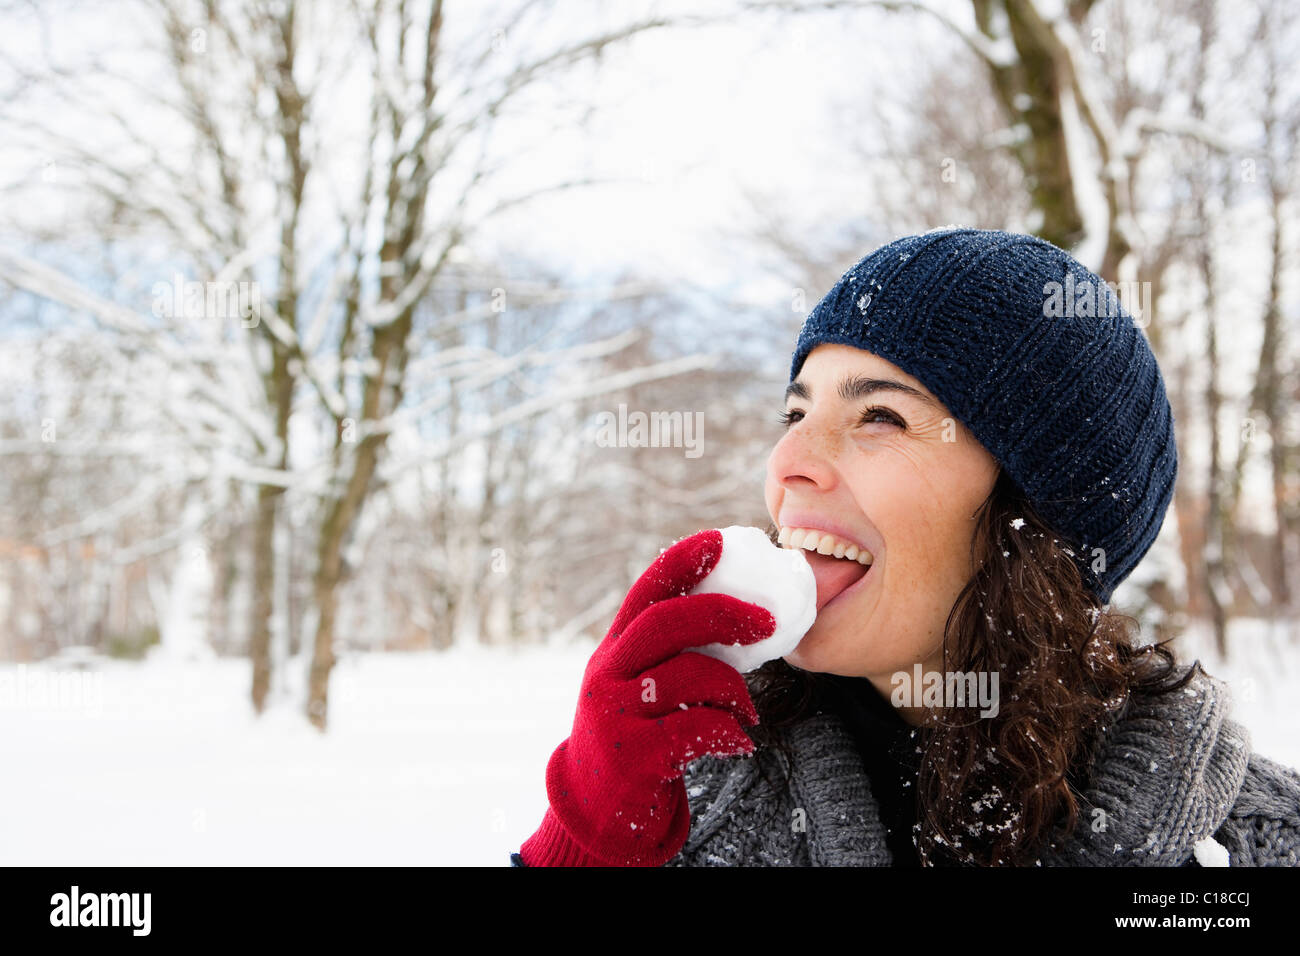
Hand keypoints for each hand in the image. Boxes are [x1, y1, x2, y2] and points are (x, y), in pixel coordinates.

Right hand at [518, 529, 775, 865]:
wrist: (596, 807)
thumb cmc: (638, 733)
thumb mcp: (640, 684)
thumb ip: (673, 652)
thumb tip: (748, 613)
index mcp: (615, 646)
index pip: (647, 589)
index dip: (684, 560)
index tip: (723, 539)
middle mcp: (608, 671)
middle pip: (666, 622)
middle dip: (724, 614)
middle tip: (769, 623)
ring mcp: (615, 712)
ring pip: (687, 675)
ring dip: (733, 689)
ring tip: (748, 710)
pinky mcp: (631, 756)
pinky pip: (693, 730)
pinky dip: (727, 732)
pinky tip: (738, 743)